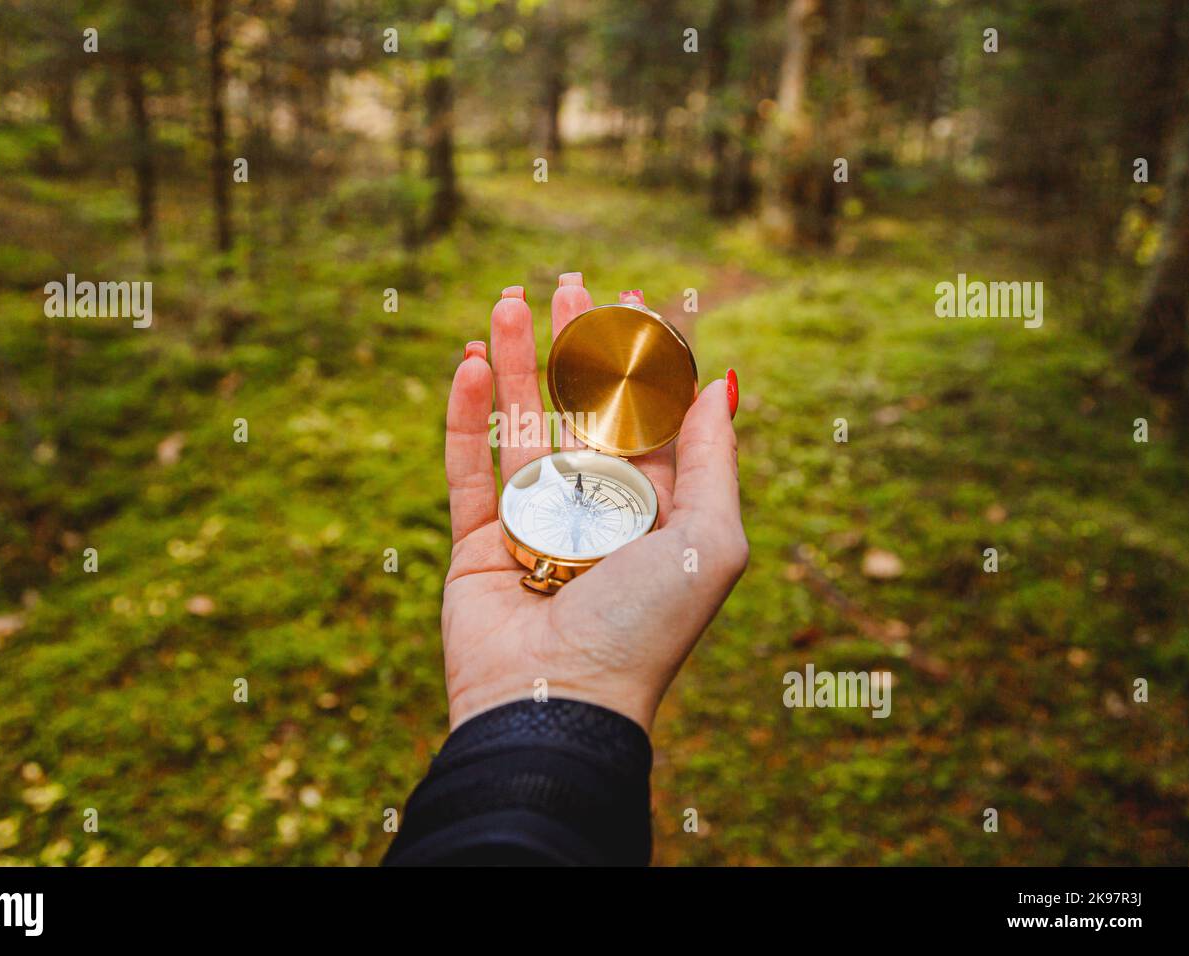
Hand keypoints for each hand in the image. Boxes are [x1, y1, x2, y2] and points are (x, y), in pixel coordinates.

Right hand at [442, 274, 748, 732]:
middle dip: (575, 344)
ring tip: (507, 298)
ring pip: (522, 425)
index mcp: (653, 510)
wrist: (558, 705)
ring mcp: (534, 523)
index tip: (633, 296)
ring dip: (517, 361)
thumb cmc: (644, 628)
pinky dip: (467, 417)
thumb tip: (721, 383)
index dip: (640, 355)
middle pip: (581, 408)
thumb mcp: (709, 542)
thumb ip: (712, 461)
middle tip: (566, 283)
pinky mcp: (477, 541)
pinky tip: (471, 363)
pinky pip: (469, 468)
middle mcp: (594, 510)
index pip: (646, 415)